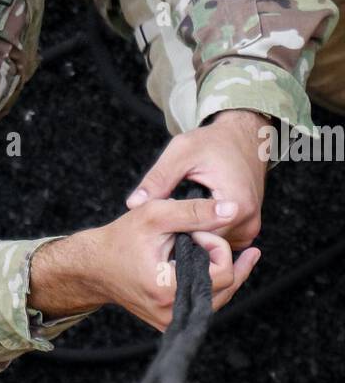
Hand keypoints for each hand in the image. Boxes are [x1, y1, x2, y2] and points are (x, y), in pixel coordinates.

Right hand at [87, 196, 260, 332]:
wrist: (94, 266)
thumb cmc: (120, 239)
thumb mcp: (156, 215)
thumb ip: (196, 211)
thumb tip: (233, 210)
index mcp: (167, 290)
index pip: (224, 273)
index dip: (218, 247)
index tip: (197, 231)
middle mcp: (170, 313)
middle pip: (227, 288)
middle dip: (220, 257)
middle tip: (202, 236)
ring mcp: (169, 321)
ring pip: (220, 297)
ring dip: (219, 270)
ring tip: (210, 245)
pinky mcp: (168, 322)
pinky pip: (203, 304)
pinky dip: (209, 283)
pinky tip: (207, 263)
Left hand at [124, 110, 269, 249]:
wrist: (245, 138)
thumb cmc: (213, 142)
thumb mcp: (181, 153)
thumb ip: (158, 179)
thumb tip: (133, 204)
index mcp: (237, 206)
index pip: (197, 237)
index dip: (172, 229)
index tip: (157, 218)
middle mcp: (248, 222)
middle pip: (205, 244)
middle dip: (181, 231)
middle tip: (164, 215)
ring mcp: (249, 229)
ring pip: (211, 245)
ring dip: (192, 233)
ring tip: (177, 215)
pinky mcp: (247, 229)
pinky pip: (219, 239)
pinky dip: (203, 232)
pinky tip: (191, 218)